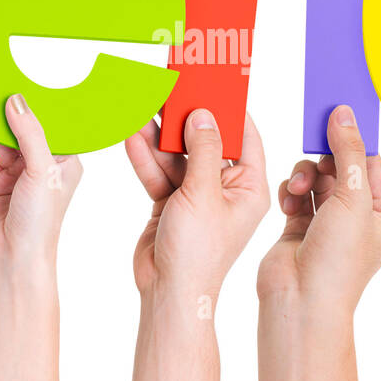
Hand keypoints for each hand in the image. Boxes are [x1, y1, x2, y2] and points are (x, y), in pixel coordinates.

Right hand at [0, 93, 81, 270]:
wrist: (14, 258)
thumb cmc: (41, 222)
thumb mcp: (42, 172)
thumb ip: (30, 135)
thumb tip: (17, 102)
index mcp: (65, 159)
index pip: (52, 124)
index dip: (37, 105)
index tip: (21, 82)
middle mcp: (43, 163)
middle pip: (22, 129)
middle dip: (6, 113)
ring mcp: (19, 172)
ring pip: (0, 141)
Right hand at [124, 109, 268, 298]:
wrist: (169, 292)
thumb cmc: (198, 252)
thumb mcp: (203, 193)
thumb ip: (203, 151)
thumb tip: (204, 115)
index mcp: (248, 188)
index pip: (246, 140)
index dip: (232, 112)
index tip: (216, 87)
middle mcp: (225, 190)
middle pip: (207, 144)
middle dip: (186, 122)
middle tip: (171, 93)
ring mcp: (197, 197)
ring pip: (178, 157)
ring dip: (160, 138)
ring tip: (143, 111)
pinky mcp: (172, 204)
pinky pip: (160, 173)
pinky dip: (146, 158)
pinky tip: (132, 137)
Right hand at [257, 105, 380, 314]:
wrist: (300, 301)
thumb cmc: (338, 261)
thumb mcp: (352, 197)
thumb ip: (347, 151)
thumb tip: (344, 114)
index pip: (371, 162)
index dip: (355, 139)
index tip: (338, 114)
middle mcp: (358, 218)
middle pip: (340, 166)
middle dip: (325, 159)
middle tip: (315, 148)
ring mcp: (328, 223)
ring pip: (316, 177)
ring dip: (305, 176)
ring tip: (299, 189)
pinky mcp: (301, 227)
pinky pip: (296, 193)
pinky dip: (291, 192)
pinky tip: (290, 203)